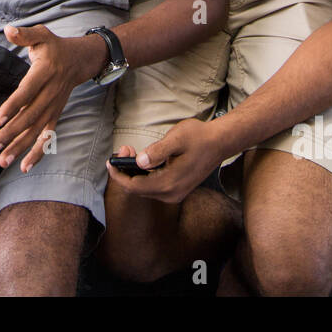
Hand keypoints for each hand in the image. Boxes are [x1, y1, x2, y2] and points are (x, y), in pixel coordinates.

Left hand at [0, 25, 105, 172]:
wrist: (80, 60)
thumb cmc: (55, 47)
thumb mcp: (41, 34)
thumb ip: (25, 35)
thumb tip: (8, 30)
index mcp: (44, 73)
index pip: (27, 92)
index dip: (13, 105)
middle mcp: (50, 93)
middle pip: (29, 117)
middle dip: (11, 134)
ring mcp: (54, 107)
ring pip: (37, 131)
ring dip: (20, 147)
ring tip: (3, 161)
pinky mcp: (55, 115)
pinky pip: (47, 137)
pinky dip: (38, 152)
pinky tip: (24, 166)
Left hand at [105, 118, 221, 203]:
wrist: (220, 143)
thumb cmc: (199, 137)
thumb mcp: (176, 138)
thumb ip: (157, 151)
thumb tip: (139, 161)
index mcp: (169, 183)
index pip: (134, 186)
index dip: (118, 175)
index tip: (110, 161)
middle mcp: (171, 194)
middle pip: (138, 189)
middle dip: (125, 171)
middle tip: (124, 149)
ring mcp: (175, 194)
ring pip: (145, 189)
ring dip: (134, 173)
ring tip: (131, 151)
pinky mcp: (178, 190)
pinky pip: (154, 187)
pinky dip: (144, 175)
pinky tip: (144, 161)